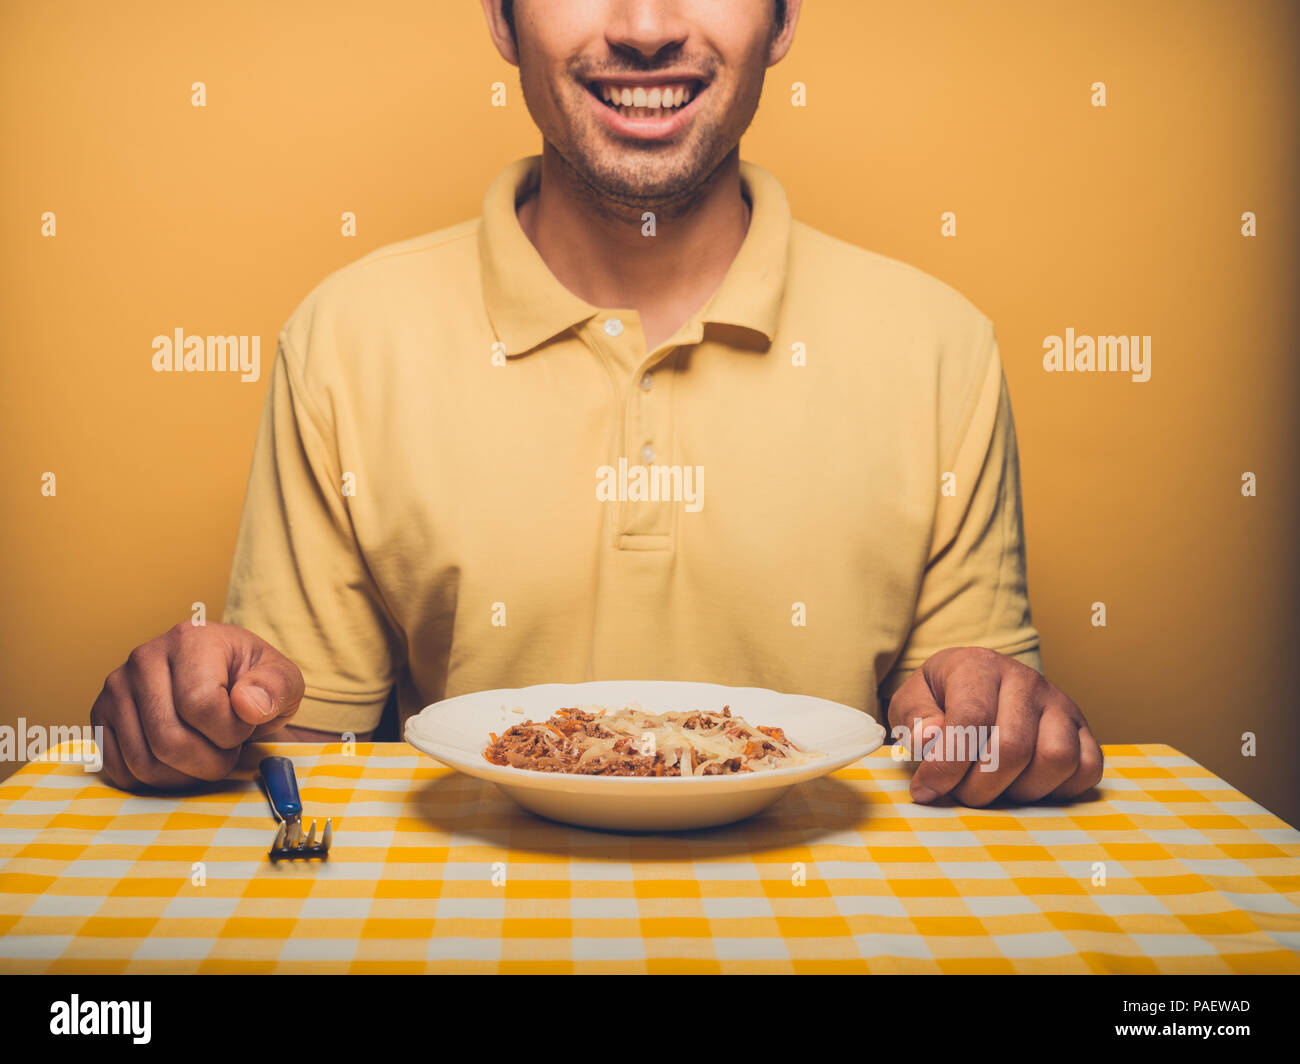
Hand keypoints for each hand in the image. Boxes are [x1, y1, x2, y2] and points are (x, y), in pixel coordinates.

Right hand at [90, 622, 304, 790]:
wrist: (225, 680)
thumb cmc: (254, 681)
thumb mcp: (283, 679)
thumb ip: (276, 688)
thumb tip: (246, 705)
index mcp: (190, 638)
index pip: (201, 706)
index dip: (230, 732)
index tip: (245, 725)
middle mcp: (144, 658)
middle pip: (168, 741)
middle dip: (210, 762)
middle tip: (227, 749)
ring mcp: (116, 688)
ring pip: (142, 762)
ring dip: (185, 774)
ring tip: (206, 751)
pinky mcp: (100, 717)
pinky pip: (119, 771)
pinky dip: (155, 781)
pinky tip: (179, 762)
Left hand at [887, 646, 1102, 806]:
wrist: (978, 681)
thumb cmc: (941, 697)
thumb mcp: (912, 699)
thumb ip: (915, 718)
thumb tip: (930, 738)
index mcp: (979, 667)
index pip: (971, 719)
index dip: (948, 764)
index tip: (927, 789)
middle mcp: (1026, 681)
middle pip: (1013, 747)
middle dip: (980, 787)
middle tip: (960, 792)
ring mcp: (1060, 704)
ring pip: (1057, 759)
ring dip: (1021, 790)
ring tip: (994, 787)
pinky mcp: (1083, 728)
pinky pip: (1088, 768)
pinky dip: (1060, 790)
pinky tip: (1026, 784)